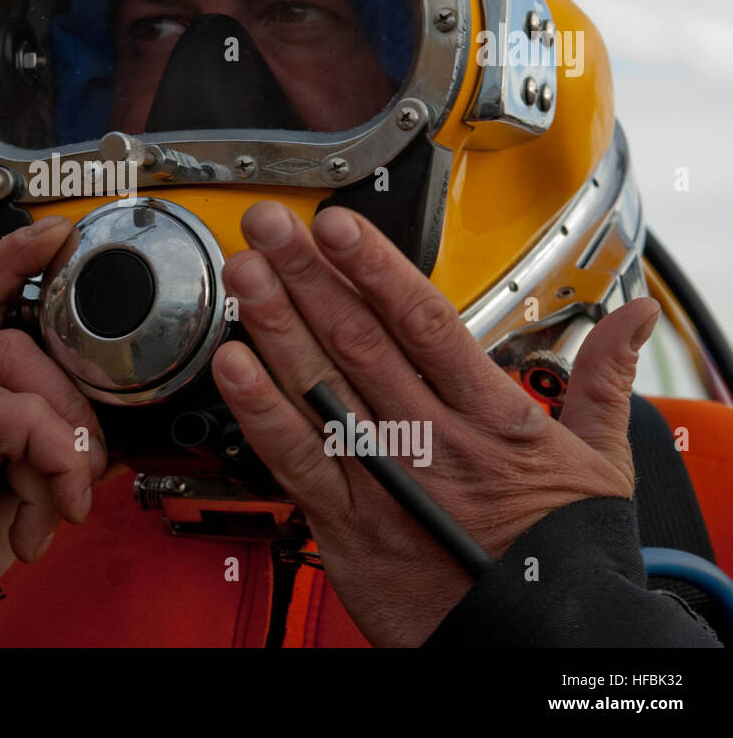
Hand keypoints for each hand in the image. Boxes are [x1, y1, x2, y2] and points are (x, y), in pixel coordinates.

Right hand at [0, 217, 106, 580]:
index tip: (53, 237)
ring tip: (51, 505)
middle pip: (18, 342)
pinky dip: (54, 469)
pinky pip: (28, 421)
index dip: (12, 260)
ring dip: (63, 450)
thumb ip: (39, 438)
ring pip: (27, 377)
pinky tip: (40, 515)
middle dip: (69, 406)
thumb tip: (102, 432)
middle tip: (78, 474)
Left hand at [210, 201, 658, 646]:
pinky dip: (261, 412)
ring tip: (245, 274)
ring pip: (323, 389)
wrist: (540, 640)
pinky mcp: (349, 524)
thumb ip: (603, 378)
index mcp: (491, 416)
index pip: (424, 323)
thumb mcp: (602, 460)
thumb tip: (633, 318)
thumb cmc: (562, 551)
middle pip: (360, 341)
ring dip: (277, 326)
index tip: (338, 226)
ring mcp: (386, 479)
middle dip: (308, 277)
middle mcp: (432, 439)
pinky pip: (297, 461)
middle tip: (270, 226)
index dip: (376, 268)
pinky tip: (233, 366)